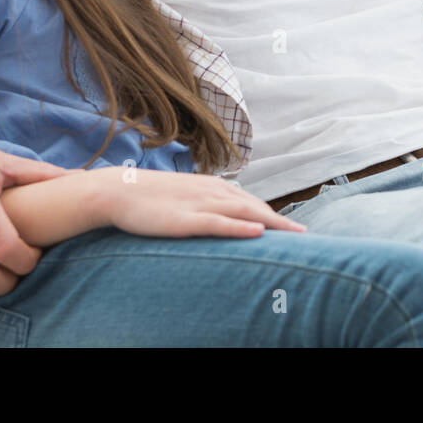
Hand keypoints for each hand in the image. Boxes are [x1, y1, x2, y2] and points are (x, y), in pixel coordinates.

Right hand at [101, 168, 306, 238]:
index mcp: (212, 187)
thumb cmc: (149, 197)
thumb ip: (204, 204)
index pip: (251, 202)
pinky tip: (258, 232)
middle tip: (304, 236)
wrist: (118, 190)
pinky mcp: (185, 219)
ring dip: (272, 223)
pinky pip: (218, 223)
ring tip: (295, 234)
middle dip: (281, 221)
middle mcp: (212, 192)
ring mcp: (199, 204)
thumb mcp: (183, 197)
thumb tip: (221, 215)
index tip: (292, 228)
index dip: (273, 215)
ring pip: (244, 213)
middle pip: (254, 207)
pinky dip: (240, 227)